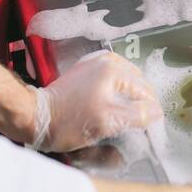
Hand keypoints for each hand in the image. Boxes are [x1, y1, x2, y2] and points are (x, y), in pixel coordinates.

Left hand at [29, 52, 161, 151]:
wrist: (34, 116)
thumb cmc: (69, 121)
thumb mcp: (107, 122)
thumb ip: (137, 116)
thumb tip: (157, 112)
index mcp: (114, 69)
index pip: (145, 91)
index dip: (150, 112)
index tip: (148, 130)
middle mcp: (106, 61)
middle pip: (137, 84)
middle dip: (140, 103)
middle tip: (138, 125)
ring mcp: (94, 64)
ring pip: (125, 82)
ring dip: (129, 98)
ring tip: (126, 118)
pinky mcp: (85, 71)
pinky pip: (111, 80)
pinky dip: (116, 93)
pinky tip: (113, 106)